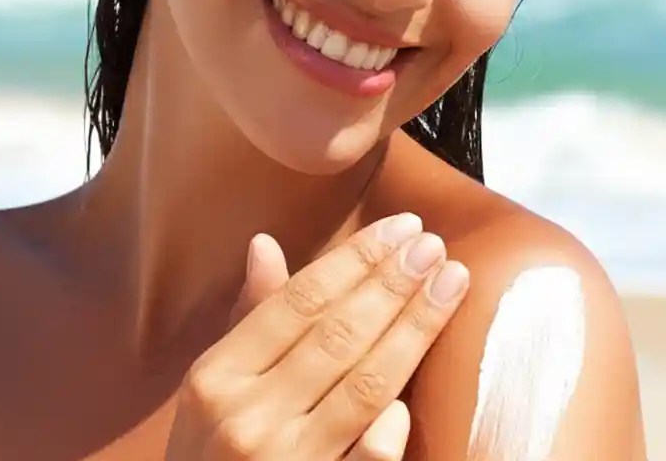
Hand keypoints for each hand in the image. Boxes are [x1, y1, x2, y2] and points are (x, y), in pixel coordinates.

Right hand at [165, 213, 469, 459]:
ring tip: (451, 284)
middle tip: (434, 246)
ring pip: (368, 385)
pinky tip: (414, 391)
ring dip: (416, 328)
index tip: (403, 227)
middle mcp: (247, 419)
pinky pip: (373, 454)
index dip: (356, 258)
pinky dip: (393, 421)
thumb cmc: (214, 453)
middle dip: (394, 283)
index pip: (299, 301)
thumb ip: (251, 320)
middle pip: (339, 334)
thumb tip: (266, 244)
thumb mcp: (214, 389)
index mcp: (215, 378)